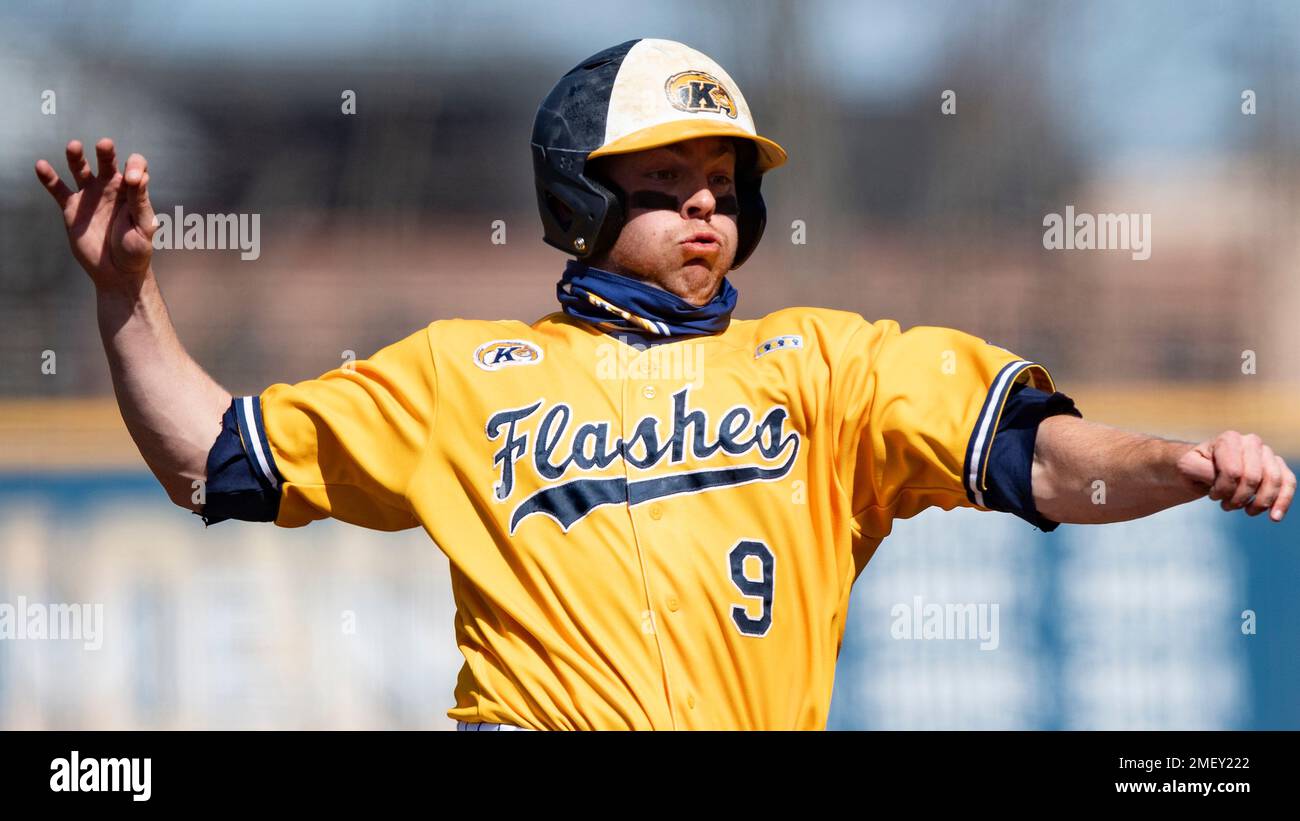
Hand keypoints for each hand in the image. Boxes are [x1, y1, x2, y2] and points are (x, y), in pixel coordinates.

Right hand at [34, 138, 157, 287]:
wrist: (117, 272)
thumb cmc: (136, 250)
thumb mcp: (144, 226)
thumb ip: (140, 201)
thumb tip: (139, 176)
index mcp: (132, 191)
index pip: (135, 167)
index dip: (134, 167)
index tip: (132, 179)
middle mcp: (111, 188)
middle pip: (107, 162)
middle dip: (106, 152)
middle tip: (104, 145)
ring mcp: (90, 196)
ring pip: (81, 170)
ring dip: (77, 157)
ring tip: (74, 146)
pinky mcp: (72, 208)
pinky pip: (58, 189)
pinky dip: (49, 178)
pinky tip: (42, 166)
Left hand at [1176, 431, 1294, 521]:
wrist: (1198, 470)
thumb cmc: (1192, 468)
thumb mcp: (1188, 468)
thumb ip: (1206, 470)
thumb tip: (1233, 476)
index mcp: (1229, 439)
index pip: (1233, 471)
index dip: (1223, 490)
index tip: (1212, 496)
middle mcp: (1251, 442)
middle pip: (1254, 478)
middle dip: (1239, 498)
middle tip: (1226, 506)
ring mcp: (1266, 453)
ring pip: (1275, 481)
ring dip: (1260, 503)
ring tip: (1246, 512)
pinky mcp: (1276, 467)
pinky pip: (1288, 483)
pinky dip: (1283, 501)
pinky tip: (1274, 517)